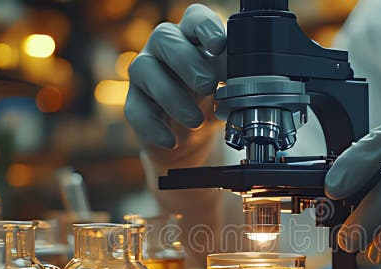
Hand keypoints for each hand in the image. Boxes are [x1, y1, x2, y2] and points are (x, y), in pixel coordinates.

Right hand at [125, 4, 226, 150]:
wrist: (194, 139)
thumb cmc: (212, 100)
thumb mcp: (229, 88)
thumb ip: (235, 79)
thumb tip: (245, 79)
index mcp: (193, 37)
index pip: (194, 18)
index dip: (204, 28)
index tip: (218, 46)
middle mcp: (164, 48)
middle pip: (164, 37)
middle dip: (187, 62)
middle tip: (208, 86)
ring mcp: (145, 73)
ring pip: (144, 69)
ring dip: (171, 96)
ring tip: (195, 121)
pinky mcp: (135, 103)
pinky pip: (135, 108)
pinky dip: (154, 127)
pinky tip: (171, 140)